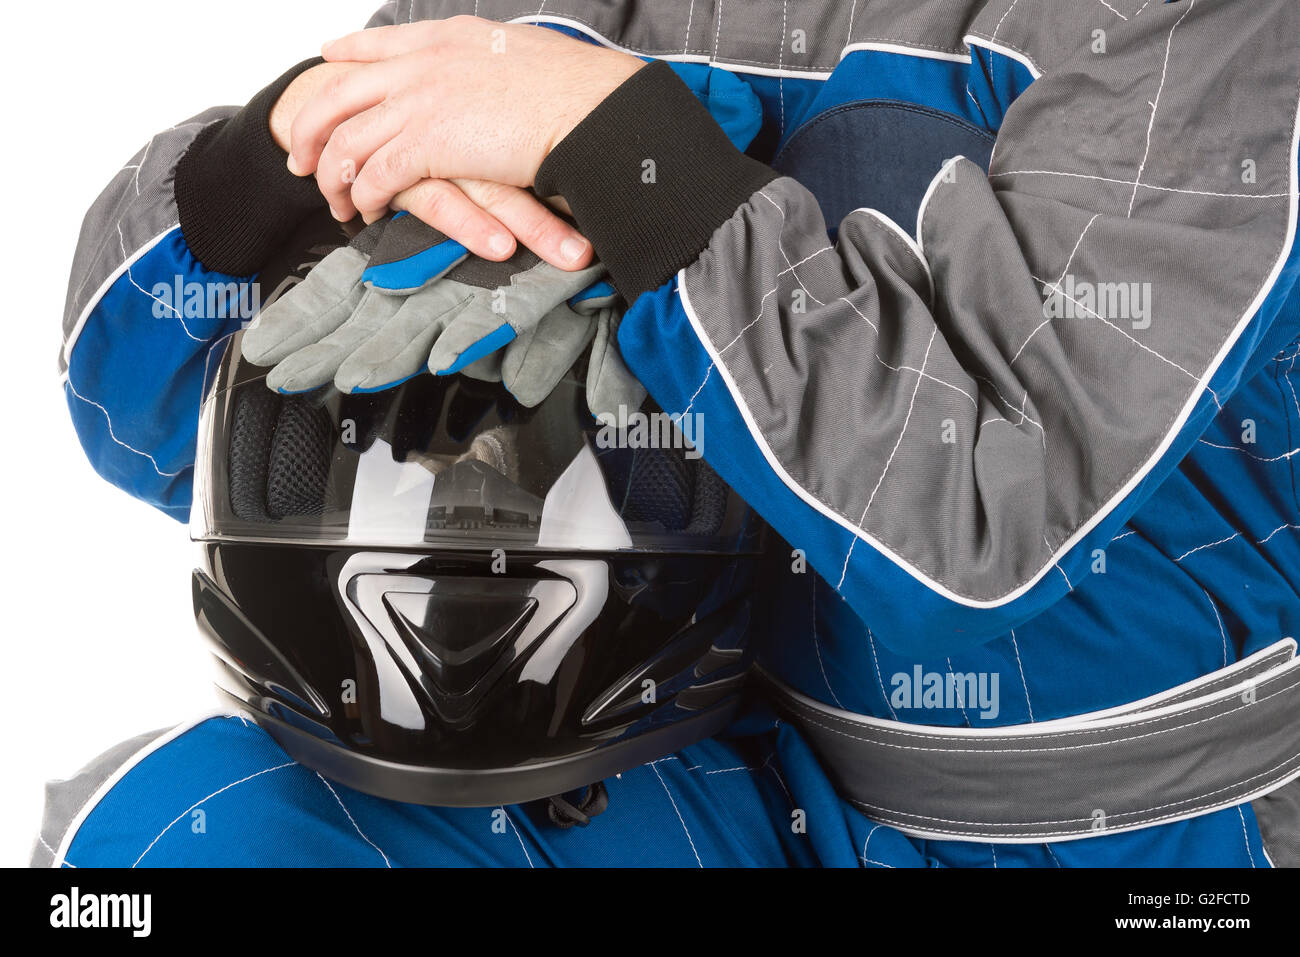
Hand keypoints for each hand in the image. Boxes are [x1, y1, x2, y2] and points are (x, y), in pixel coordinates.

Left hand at [288, 17, 642, 227]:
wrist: (591, 109)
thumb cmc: (577, 90)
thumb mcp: (525, 55)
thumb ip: (493, 64)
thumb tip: (499, 73)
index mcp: (447, 39)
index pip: (380, 43)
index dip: (347, 54)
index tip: (328, 59)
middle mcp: (424, 64)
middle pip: (341, 92)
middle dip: (312, 127)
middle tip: (299, 156)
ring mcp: (422, 102)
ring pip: (350, 140)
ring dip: (334, 175)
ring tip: (332, 201)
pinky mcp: (429, 144)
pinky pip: (375, 174)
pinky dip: (365, 196)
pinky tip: (367, 211)